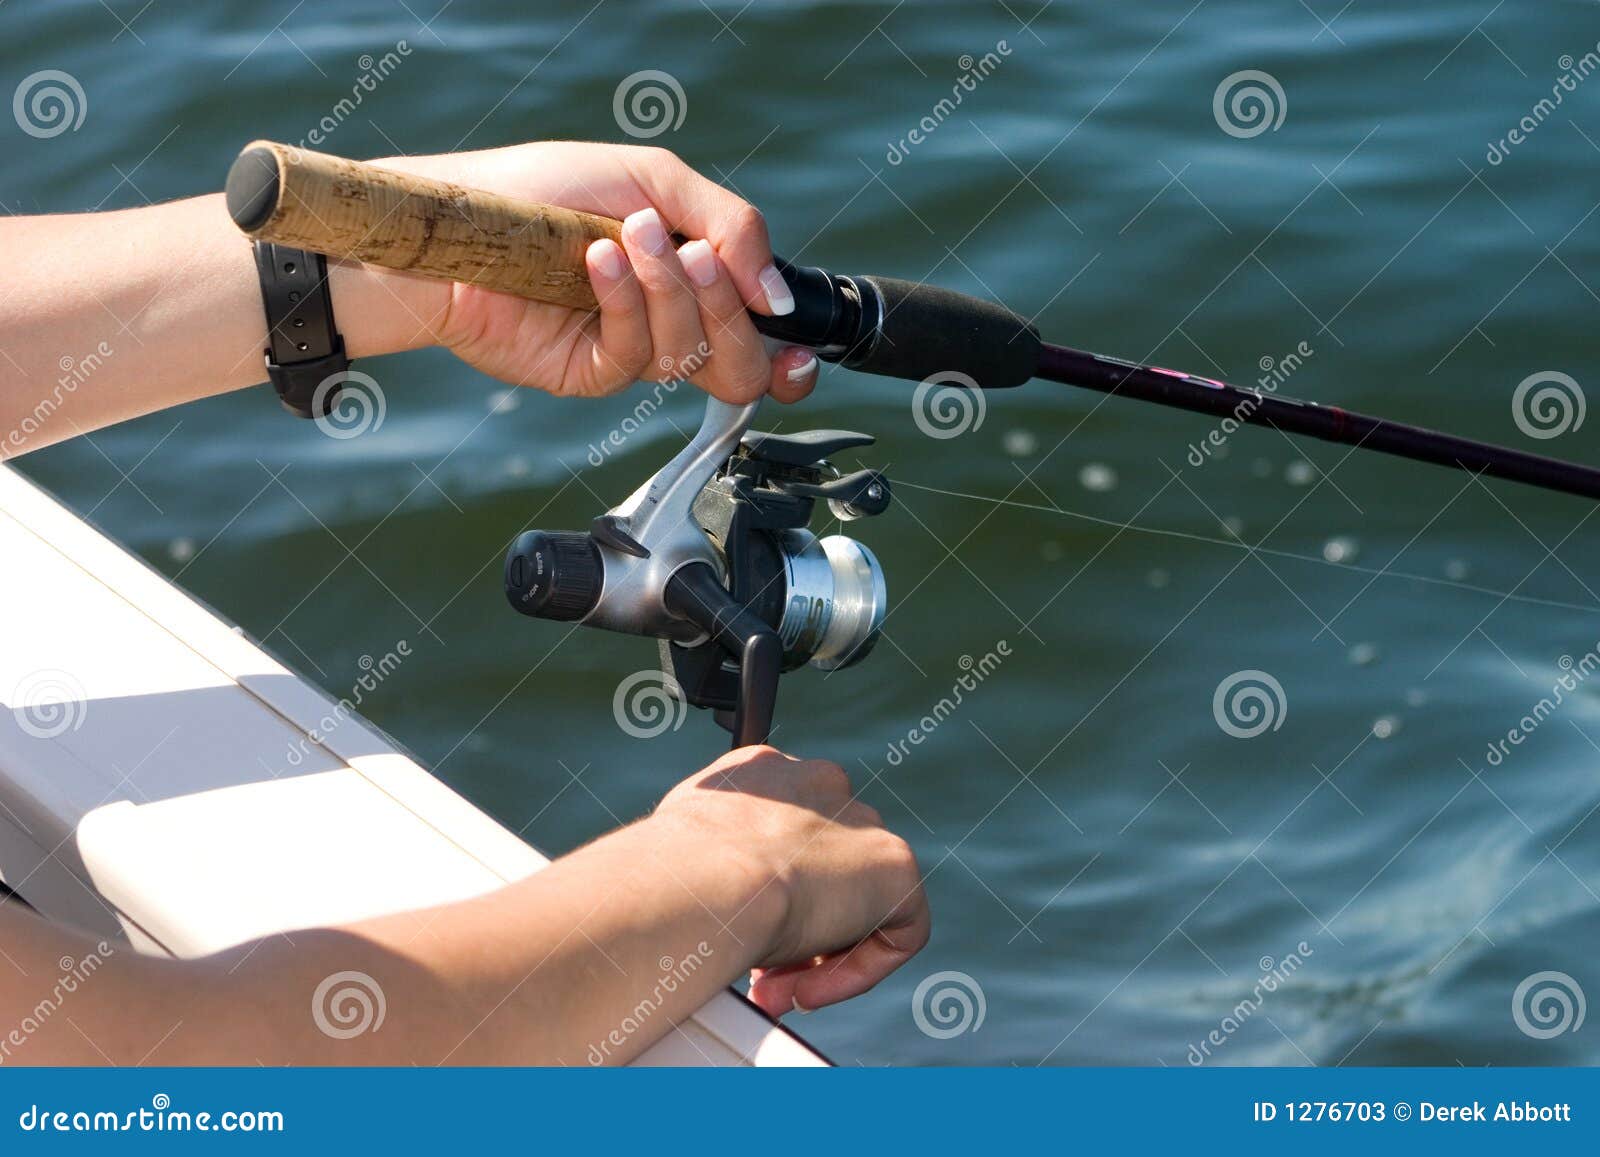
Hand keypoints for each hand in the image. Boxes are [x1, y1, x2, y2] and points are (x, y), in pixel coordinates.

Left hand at [382, 142, 818, 403]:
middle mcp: (672, 323)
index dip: (789, 357)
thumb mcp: (655, 180)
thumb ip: (733, 227)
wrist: (460, 221)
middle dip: (724, 304)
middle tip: (693, 253)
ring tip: (628, 235)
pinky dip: (623, 300)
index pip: (763, 338)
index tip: (796, 348)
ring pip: (692, 357)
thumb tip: (778, 297)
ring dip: (669, 289)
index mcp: (698, 280)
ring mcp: (632, 352)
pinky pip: (633, 355)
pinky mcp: (590, 372)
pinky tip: (593, 260)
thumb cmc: (545, 190)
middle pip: (741, 361)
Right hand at [653, 745, 929, 1015]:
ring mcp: (860, 822)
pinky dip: (857, 971)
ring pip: (856, 902)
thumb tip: (699, 895)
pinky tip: (809, 989)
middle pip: (823, 866)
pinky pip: (895, 931)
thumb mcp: (676, 849)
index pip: (782, 831)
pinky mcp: (895, 867)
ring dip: (817, 955)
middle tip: (756, 971)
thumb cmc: (669, 873)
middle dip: (793, 925)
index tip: (736, 931)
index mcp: (762, 772)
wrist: (705, 879)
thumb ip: (706, 856)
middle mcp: (816, 784)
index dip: (763, 892)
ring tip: (773, 990)